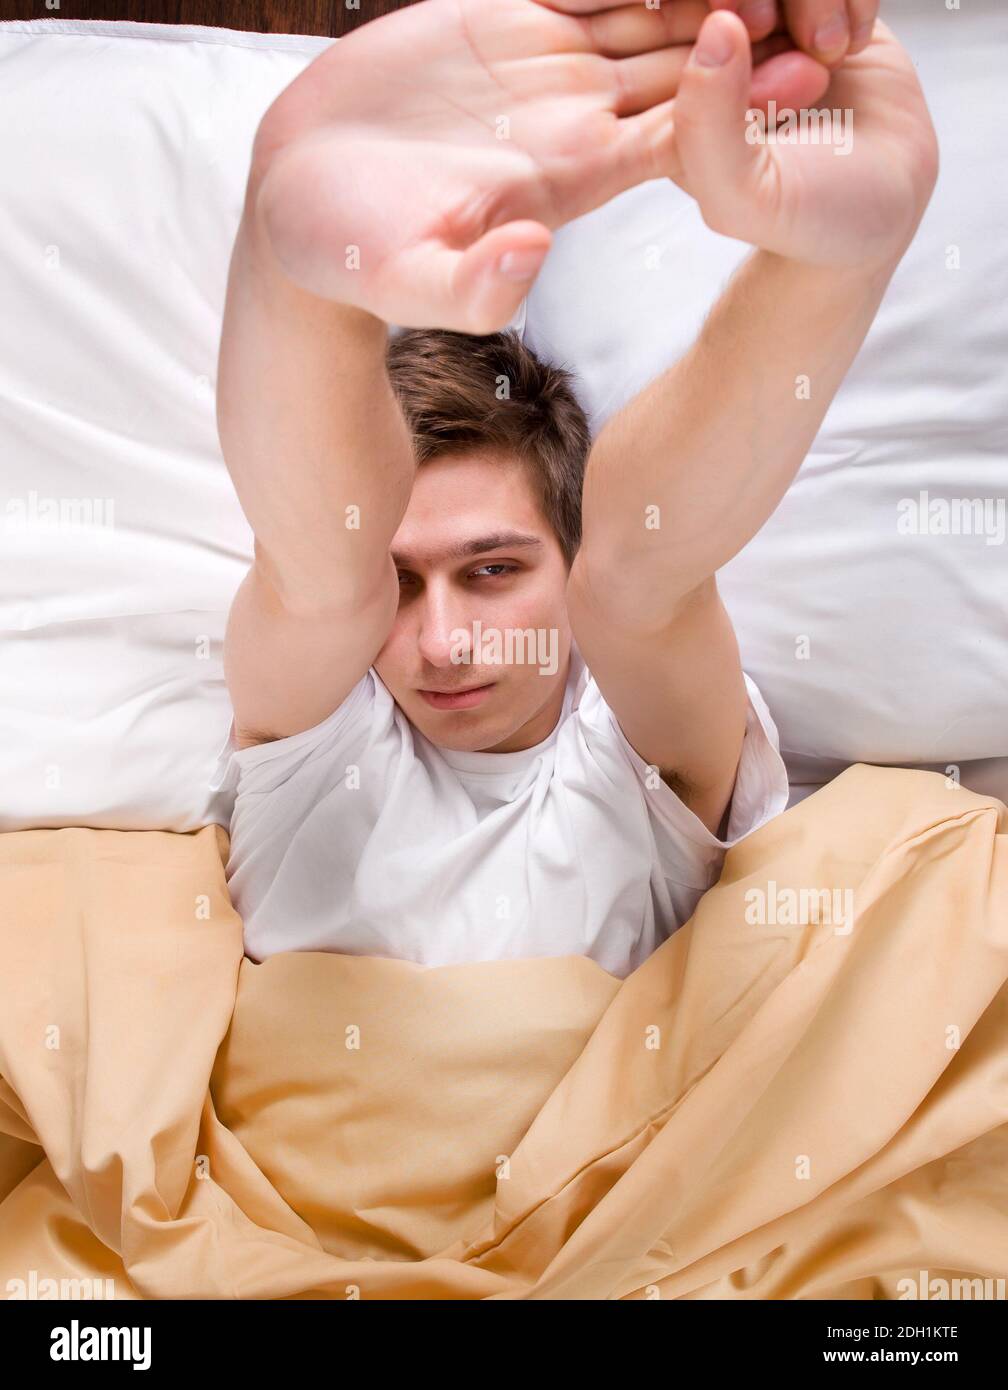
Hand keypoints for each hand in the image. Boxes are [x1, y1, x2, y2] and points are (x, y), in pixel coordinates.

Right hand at [251, 0, 830, 331]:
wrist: (295, 208)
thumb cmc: (349, 256)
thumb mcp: (405, 283)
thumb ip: (469, 285)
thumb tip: (530, 260)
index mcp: (570, 177)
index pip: (682, 135)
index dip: (746, 104)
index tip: (806, 63)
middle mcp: (569, 118)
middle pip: (686, 67)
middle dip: (750, 29)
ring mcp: (536, 65)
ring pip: (646, 10)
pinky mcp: (496, 20)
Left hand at [670, 12, 938, 267]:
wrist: (882, 211)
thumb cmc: (804, 215)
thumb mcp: (744, 194)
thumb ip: (708, 127)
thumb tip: (718, 27)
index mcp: (664, 98)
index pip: (663, 19)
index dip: (708, 10)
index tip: (749, 29)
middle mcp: (710, 57)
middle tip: (796, 40)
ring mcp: (764, 31)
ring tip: (834, 52)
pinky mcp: (816, 14)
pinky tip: (856, 44)